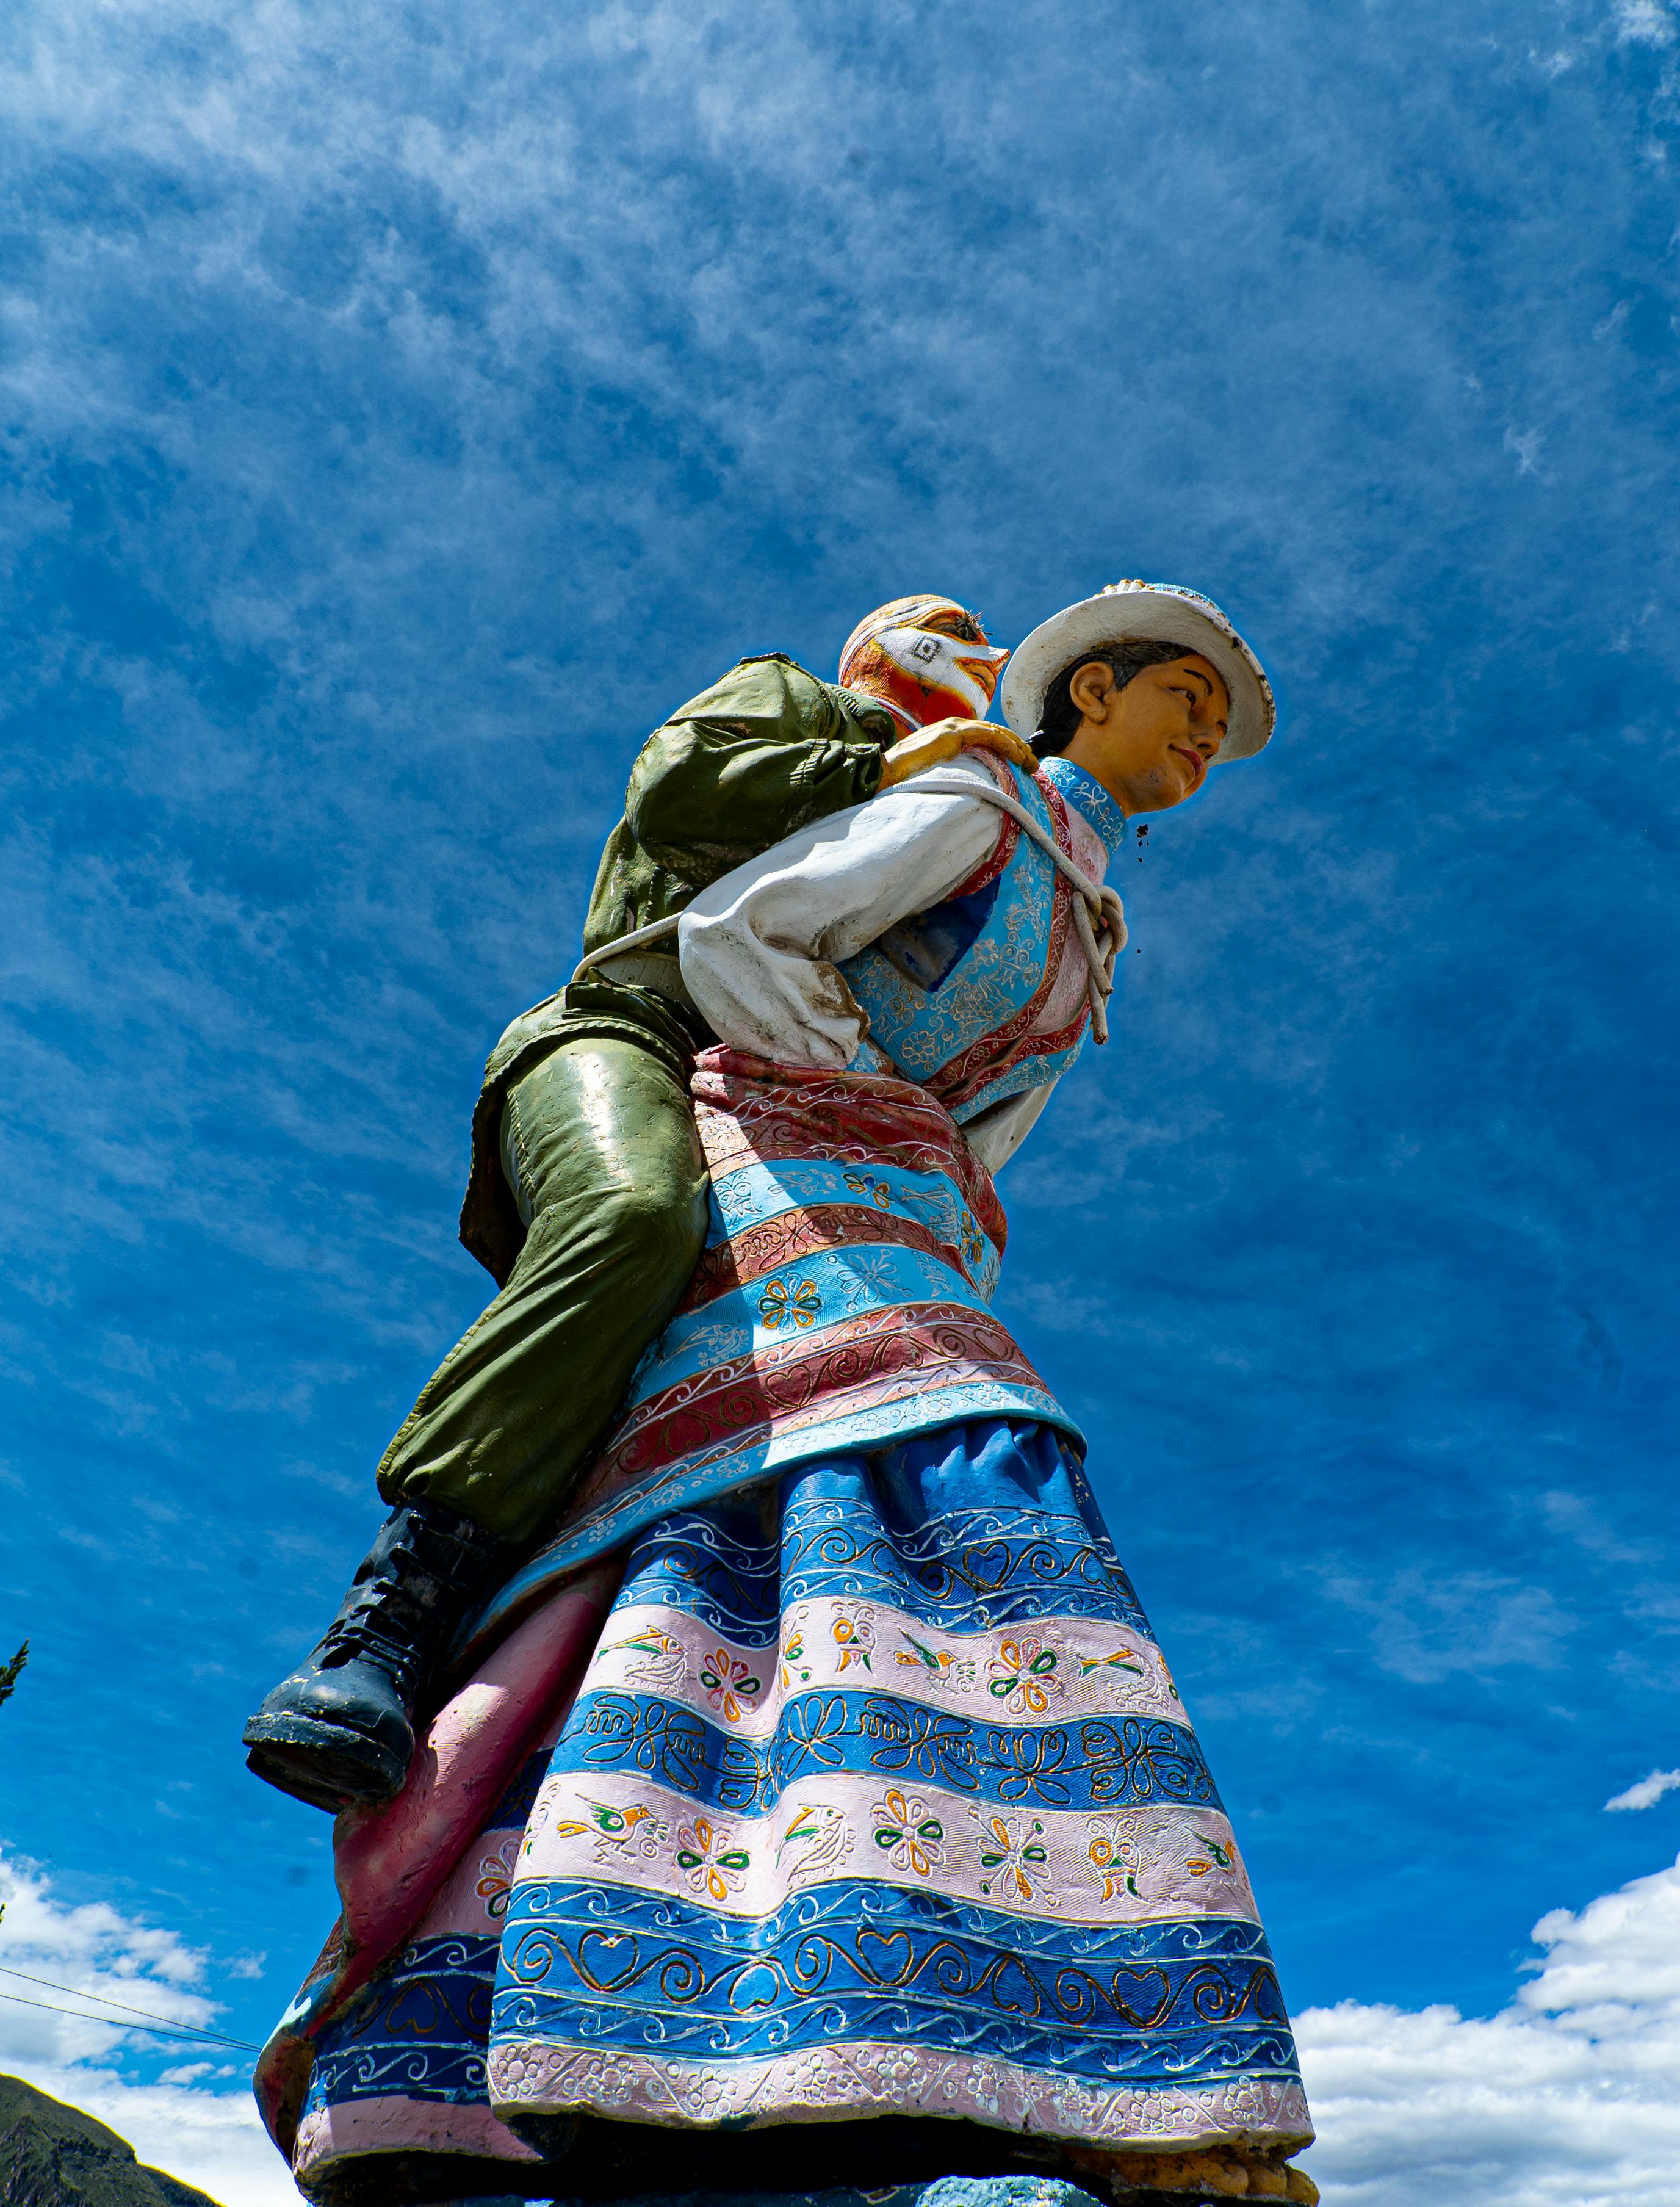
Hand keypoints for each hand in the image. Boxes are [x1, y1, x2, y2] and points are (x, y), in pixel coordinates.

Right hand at [878, 718, 1036, 788]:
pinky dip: (1007, 744)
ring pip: (995, 732)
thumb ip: (950, 773)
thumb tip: (966, 789)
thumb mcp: (933, 775)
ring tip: (1032, 763)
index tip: (1020, 764)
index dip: (1005, 747)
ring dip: (1017, 747)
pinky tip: (1020, 756)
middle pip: (994, 732)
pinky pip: (989, 736)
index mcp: (947, 735)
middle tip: (1032, 764)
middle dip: (1016, 746)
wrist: (883, 774)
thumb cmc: (903, 781)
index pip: (984, 736)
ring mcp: (952, 727)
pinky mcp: (954, 733)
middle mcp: (952, 727)